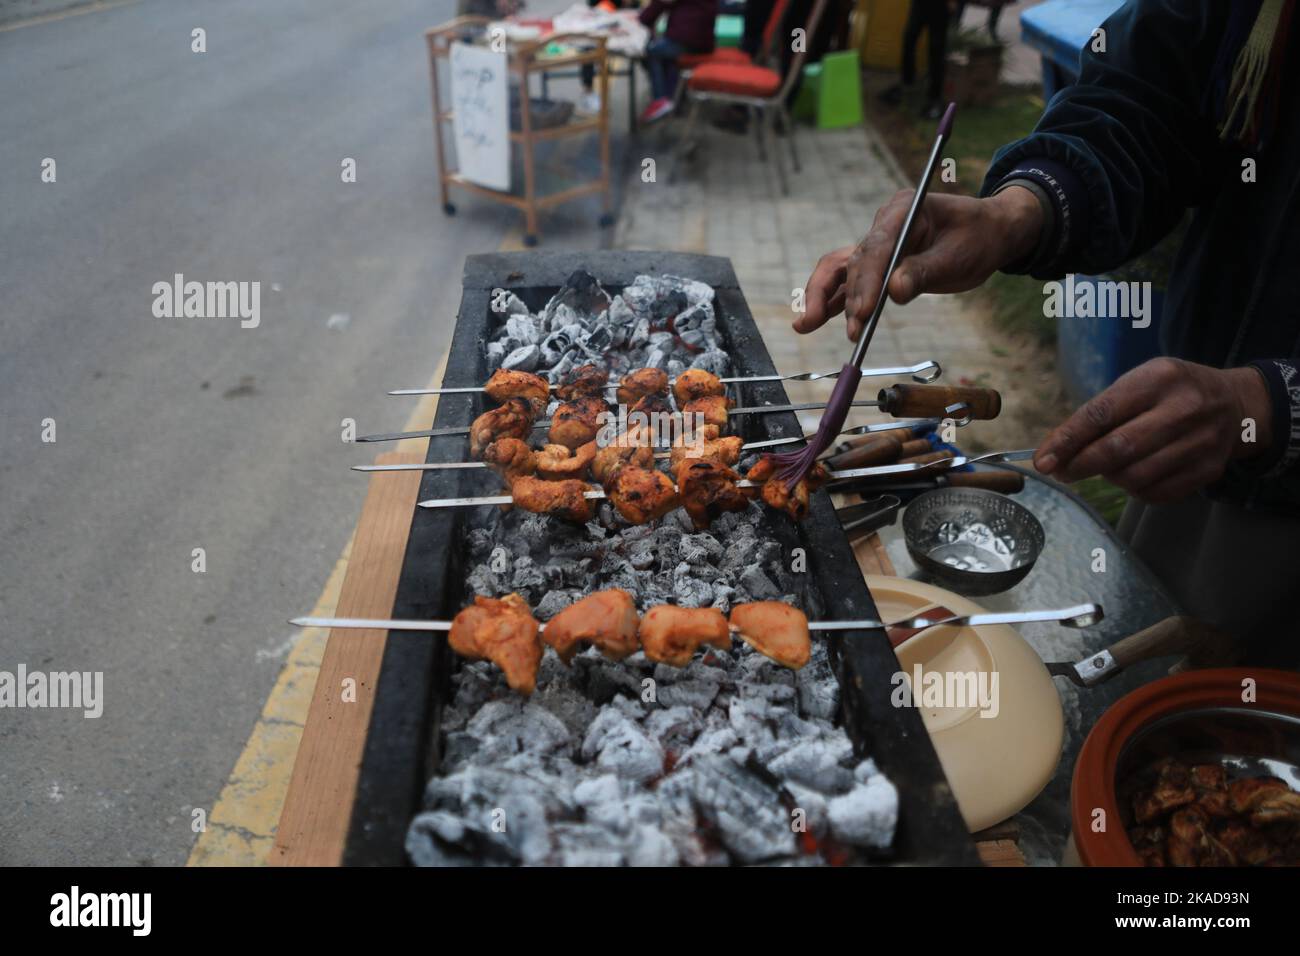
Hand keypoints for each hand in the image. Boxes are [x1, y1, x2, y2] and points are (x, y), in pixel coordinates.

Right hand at [794, 186, 1043, 340]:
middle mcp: (884, 224)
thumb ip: (925, 272)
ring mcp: (877, 244)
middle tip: (853, 331)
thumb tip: (895, 292)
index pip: (877, 246)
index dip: (867, 281)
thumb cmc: (977, 238)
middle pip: (855, 262)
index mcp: (904, 210)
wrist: (987, 234)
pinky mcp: (876, 264)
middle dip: (849, 299)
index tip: (865, 311)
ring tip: (806, 325)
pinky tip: (812, 320)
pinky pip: (847, 281)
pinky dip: (831, 301)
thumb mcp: (959, 256)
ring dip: (824, 299)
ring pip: (840, 270)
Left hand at [1035, 358, 1273, 503]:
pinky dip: (1133, 489)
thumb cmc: (1170, 393)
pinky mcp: (1208, 469)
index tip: (1042, 460)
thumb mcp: (1138, 384)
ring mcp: (1200, 441)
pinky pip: (1155, 492)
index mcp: (1159, 378)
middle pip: (1118, 449)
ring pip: (1134, 476)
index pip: (1101, 413)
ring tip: (1104, 467)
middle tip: (1061, 471)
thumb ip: (1099, 412)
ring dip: (1108, 477)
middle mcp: (1184, 408)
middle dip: (1080, 465)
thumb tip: (1055, 450)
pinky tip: (1132, 475)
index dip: (1067, 441)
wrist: (1235, 404)